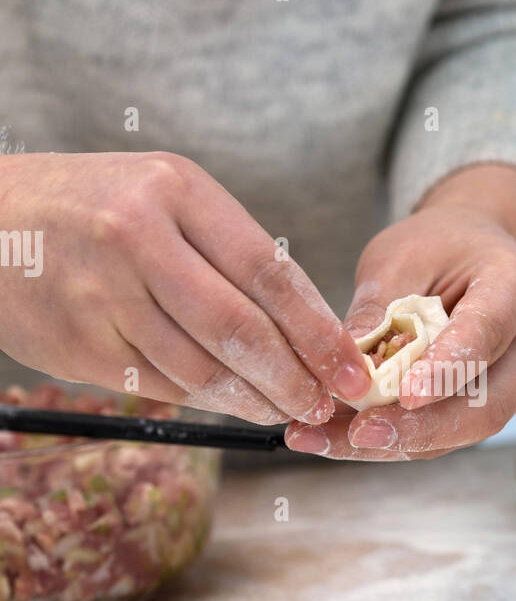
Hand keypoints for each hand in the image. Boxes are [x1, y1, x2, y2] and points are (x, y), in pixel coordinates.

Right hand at [0, 151, 369, 422]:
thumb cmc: (94, 208)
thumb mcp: (162, 196)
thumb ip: (228, 251)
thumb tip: (306, 328)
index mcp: (174, 189)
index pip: (268, 271)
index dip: (318, 330)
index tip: (352, 368)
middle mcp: (137, 237)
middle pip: (240, 329)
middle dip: (294, 378)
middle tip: (325, 406)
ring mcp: (101, 293)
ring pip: (200, 368)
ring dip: (253, 400)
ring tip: (285, 411)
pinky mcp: (79, 344)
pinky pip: (160, 385)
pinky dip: (202, 401)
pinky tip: (228, 402)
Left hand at [285, 163, 515, 458]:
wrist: (471, 254)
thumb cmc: (438, 246)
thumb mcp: (399, 256)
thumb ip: (379, 305)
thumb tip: (348, 365)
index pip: (485, 337)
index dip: (445, 371)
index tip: (405, 398)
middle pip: (485, 405)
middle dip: (419, 428)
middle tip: (358, 434)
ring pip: (463, 431)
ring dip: (395, 442)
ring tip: (327, 439)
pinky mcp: (490, 408)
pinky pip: (446, 435)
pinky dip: (394, 439)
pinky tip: (341, 438)